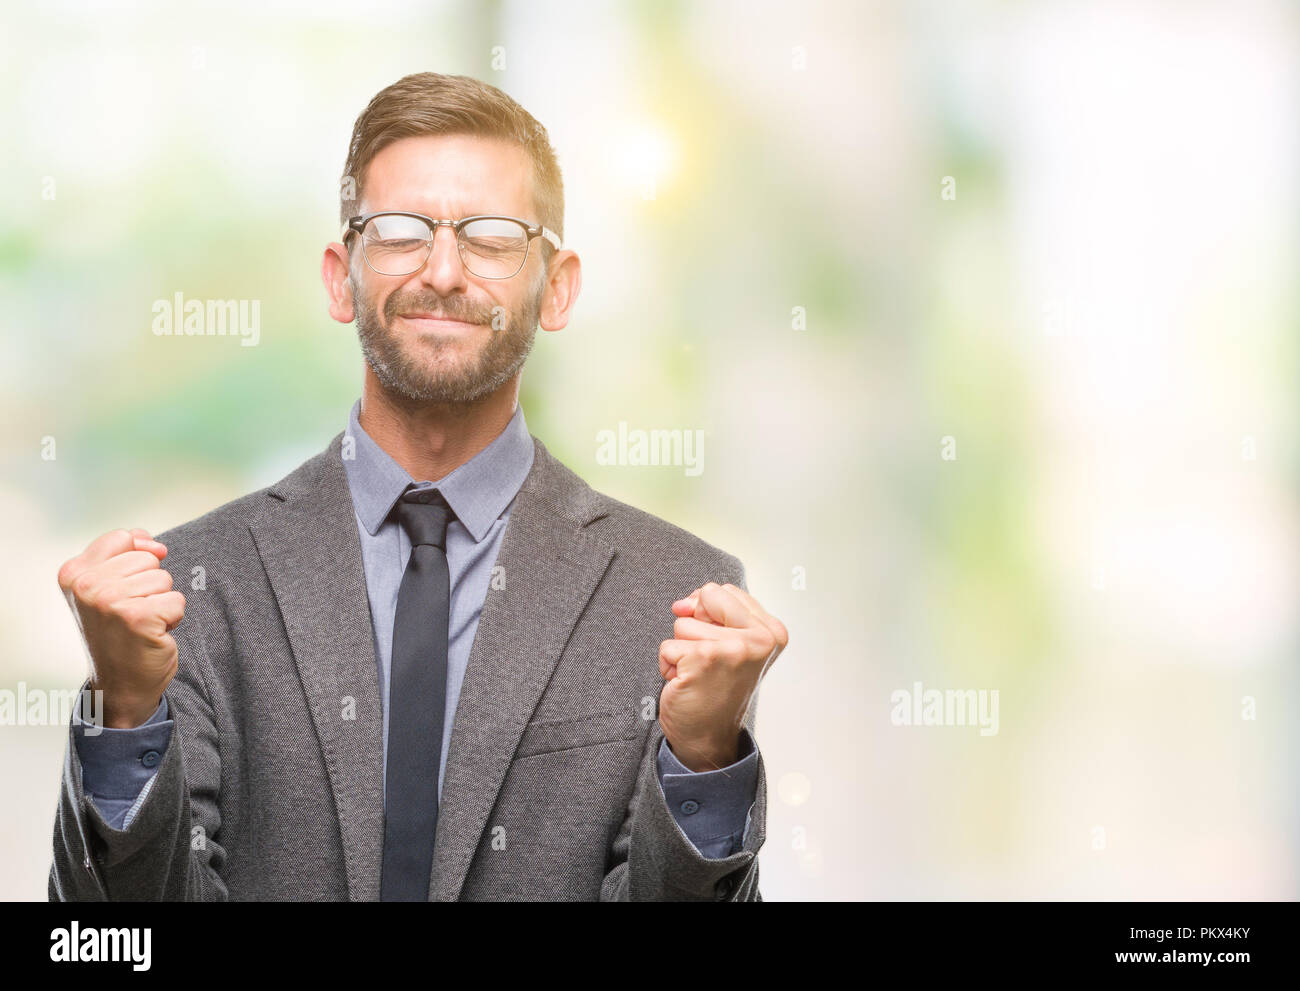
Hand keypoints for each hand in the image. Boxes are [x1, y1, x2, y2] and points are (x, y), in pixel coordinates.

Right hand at [57, 528, 184, 728]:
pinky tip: (153, 633)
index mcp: (73, 573)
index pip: (123, 537)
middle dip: (150, 584)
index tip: (128, 586)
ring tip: (141, 623)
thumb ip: (126, 554)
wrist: (120, 684)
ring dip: (161, 602)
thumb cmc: (118, 632)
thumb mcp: (108, 586)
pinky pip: (177, 600)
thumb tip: (156, 545)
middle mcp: (86, 586)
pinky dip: (173, 618)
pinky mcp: (138, 618)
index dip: (138, 556)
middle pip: (148, 558)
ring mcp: (109, 602)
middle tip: (132, 612)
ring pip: (164, 579)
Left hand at [658, 581, 786, 771]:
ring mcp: (734, 649)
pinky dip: (668, 664)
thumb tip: (683, 604)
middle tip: (708, 661)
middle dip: (695, 627)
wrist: (708, 737)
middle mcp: (759, 639)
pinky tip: (686, 682)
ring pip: (683, 623)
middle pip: (704, 599)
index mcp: (772, 632)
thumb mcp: (730, 642)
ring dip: (681, 649)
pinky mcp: (704, 659)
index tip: (716, 643)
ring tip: (698, 673)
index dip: (708, 612)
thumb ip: (713, 612)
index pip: (723, 591)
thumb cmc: (717, 690)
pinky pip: (667, 645)